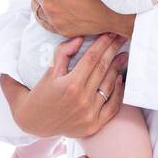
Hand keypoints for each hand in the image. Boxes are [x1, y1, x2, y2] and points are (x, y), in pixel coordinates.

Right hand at [7, 33, 128, 139]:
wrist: (34, 123)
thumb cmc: (41, 94)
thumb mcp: (49, 71)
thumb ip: (63, 53)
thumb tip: (80, 39)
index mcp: (70, 84)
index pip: (92, 58)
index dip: (103, 43)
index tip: (111, 33)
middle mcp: (82, 99)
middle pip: (103, 68)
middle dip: (113, 50)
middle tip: (122, 37)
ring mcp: (90, 113)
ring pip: (109, 85)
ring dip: (118, 68)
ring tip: (123, 56)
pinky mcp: (94, 125)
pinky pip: (112, 107)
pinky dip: (118, 93)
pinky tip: (120, 79)